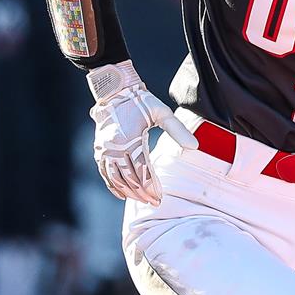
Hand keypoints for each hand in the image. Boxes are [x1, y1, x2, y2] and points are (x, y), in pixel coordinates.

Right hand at [86, 61, 198, 205]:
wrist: (115, 91)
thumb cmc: (141, 102)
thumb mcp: (162, 112)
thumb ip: (178, 130)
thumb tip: (195, 147)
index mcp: (130, 139)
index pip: (142, 170)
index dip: (151, 186)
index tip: (160, 197)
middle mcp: (114, 146)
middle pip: (129, 178)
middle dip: (142, 193)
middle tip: (154, 203)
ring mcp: (104, 149)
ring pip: (116, 178)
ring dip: (128, 192)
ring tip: (141, 201)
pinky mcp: (99, 150)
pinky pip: (104, 173)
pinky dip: (113, 185)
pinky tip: (122, 194)